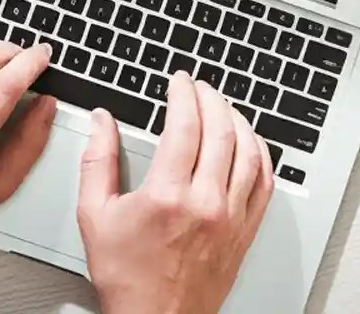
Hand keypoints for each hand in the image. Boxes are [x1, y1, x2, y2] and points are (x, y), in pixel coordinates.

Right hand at [77, 72, 273, 313]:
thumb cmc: (126, 277)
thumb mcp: (94, 215)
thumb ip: (97, 161)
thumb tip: (102, 122)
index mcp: (167, 196)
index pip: (185, 125)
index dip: (183, 94)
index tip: (178, 82)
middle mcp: (205, 203)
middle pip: (220, 130)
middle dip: (210, 98)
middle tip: (199, 87)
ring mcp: (231, 217)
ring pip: (249, 151)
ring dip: (238, 120)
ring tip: (223, 107)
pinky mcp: (245, 230)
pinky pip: (264, 181)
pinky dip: (260, 154)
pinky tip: (249, 142)